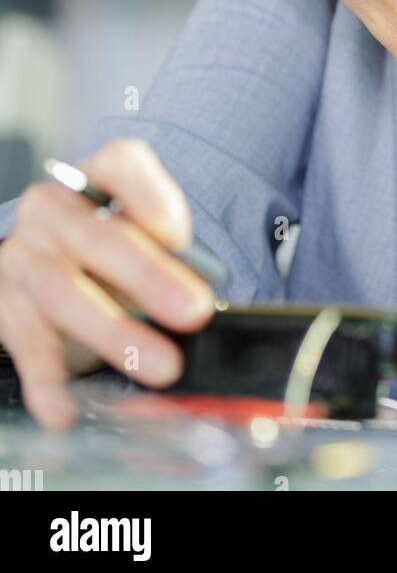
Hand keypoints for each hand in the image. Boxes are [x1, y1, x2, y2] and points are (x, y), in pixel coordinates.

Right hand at [0, 139, 214, 428]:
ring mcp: (24, 258)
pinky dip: (48, 382)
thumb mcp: (138, 222)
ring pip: (65, 294)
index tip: (178, 234)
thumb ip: (168, 242)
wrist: (43, 249)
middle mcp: (53, 210)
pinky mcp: (5, 306)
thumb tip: (200, 286)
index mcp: (95, 176)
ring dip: (114, 333)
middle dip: (149, 277)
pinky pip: (27, 345)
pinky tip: (67, 409)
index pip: (121, 163)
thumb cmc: (106, 235)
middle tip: (195, 312)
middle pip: (99, 238)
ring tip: (162, 366)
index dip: (151, 196)